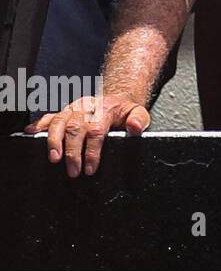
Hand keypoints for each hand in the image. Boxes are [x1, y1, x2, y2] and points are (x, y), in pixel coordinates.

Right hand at [25, 94, 150, 177]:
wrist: (114, 99)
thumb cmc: (124, 110)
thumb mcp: (137, 112)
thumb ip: (139, 119)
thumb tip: (135, 128)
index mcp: (103, 109)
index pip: (96, 130)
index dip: (92, 150)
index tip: (91, 167)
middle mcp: (85, 107)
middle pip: (75, 128)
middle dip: (72, 152)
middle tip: (73, 171)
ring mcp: (72, 109)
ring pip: (58, 122)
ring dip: (53, 141)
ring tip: (54, 159)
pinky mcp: (63, 112)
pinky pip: (48, 117)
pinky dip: (38, 125)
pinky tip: (30, 133)